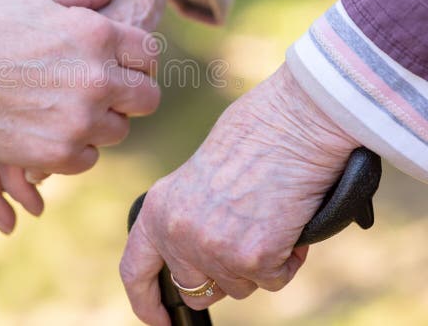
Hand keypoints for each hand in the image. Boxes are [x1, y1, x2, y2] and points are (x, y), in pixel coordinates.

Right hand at [0, 0, 160, 228]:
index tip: (122, 66)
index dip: (137, 60)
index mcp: (98, 34)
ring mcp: (80, 120)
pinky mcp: (60, 155)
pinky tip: (50, 131)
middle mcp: (98, 78)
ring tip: (69, 110)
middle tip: (102, 93)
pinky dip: (75, 149)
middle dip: (129, 95)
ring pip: (118, 130)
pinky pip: (90, 158)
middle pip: (147, 99)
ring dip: (101, 123)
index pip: (149, 54)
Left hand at [119, 64, 357, 324]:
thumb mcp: (200, 178)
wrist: (292, 122)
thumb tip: (201, 257)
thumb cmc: (253, 138)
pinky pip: (274, 279)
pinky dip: (287, 259)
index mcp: (158, 209)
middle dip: (223, 276)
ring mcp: (214, 248)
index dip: (146, 301)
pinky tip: (289, 223)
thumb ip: (189, 216)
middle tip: (248, 241)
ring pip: (240, 286)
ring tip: (269, 217)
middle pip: (198, 289)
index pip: (135, 270)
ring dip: (258, 263)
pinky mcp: (252, 257)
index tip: (160, 319)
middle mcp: (178, 233)